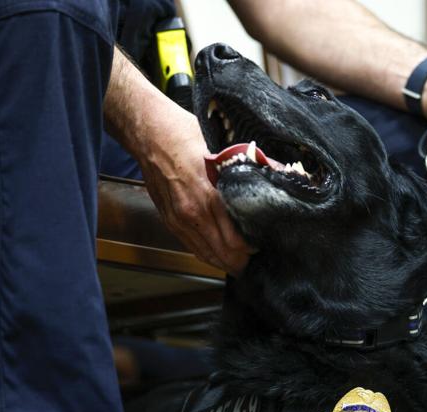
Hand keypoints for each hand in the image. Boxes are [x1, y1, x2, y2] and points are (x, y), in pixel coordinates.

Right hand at [136, 105, 251, 274]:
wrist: (149, 134)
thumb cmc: (184, 136)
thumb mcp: (222, 149)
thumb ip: (250, 166)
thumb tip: (277, 172)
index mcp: (209, 197)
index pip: (236, 241)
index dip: (252, 247)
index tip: (262, 242)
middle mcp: (192, 214)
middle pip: (224, 255)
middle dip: (242, 261)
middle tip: (254, 257)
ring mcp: (179, 220)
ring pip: (207, 256)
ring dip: (225, 262)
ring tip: (239, 260)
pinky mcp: (170, 221)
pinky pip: (192, 247)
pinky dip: (208, 254)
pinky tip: (219, 252)